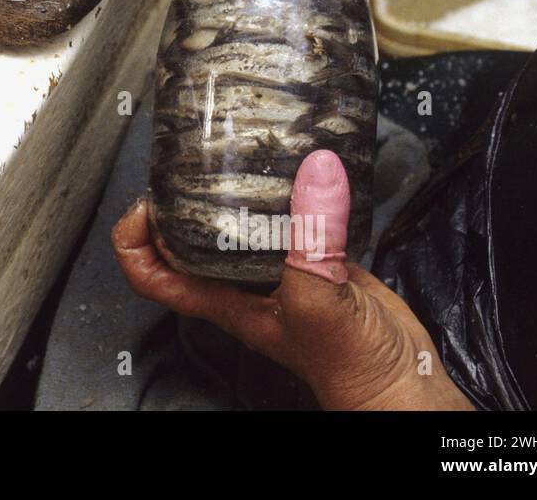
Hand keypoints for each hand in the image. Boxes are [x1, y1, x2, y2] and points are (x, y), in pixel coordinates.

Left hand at [112, 151, 473, 409]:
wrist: (401, 380)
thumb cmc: (350, 365)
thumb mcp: (318, 297)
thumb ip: (312, 236)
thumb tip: (315, 171)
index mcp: (225, 301)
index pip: (153, 275)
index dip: (135, 241)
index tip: (144, 204)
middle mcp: (243, 285)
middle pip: (187, 243)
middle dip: (178, 204)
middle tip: (184, 165)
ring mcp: (279, 272)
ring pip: (239, 227)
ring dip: (233, 194)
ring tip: (232, 156)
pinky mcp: (317, 260)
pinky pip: (291, 221)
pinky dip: (290, 195)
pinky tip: (300, 172)